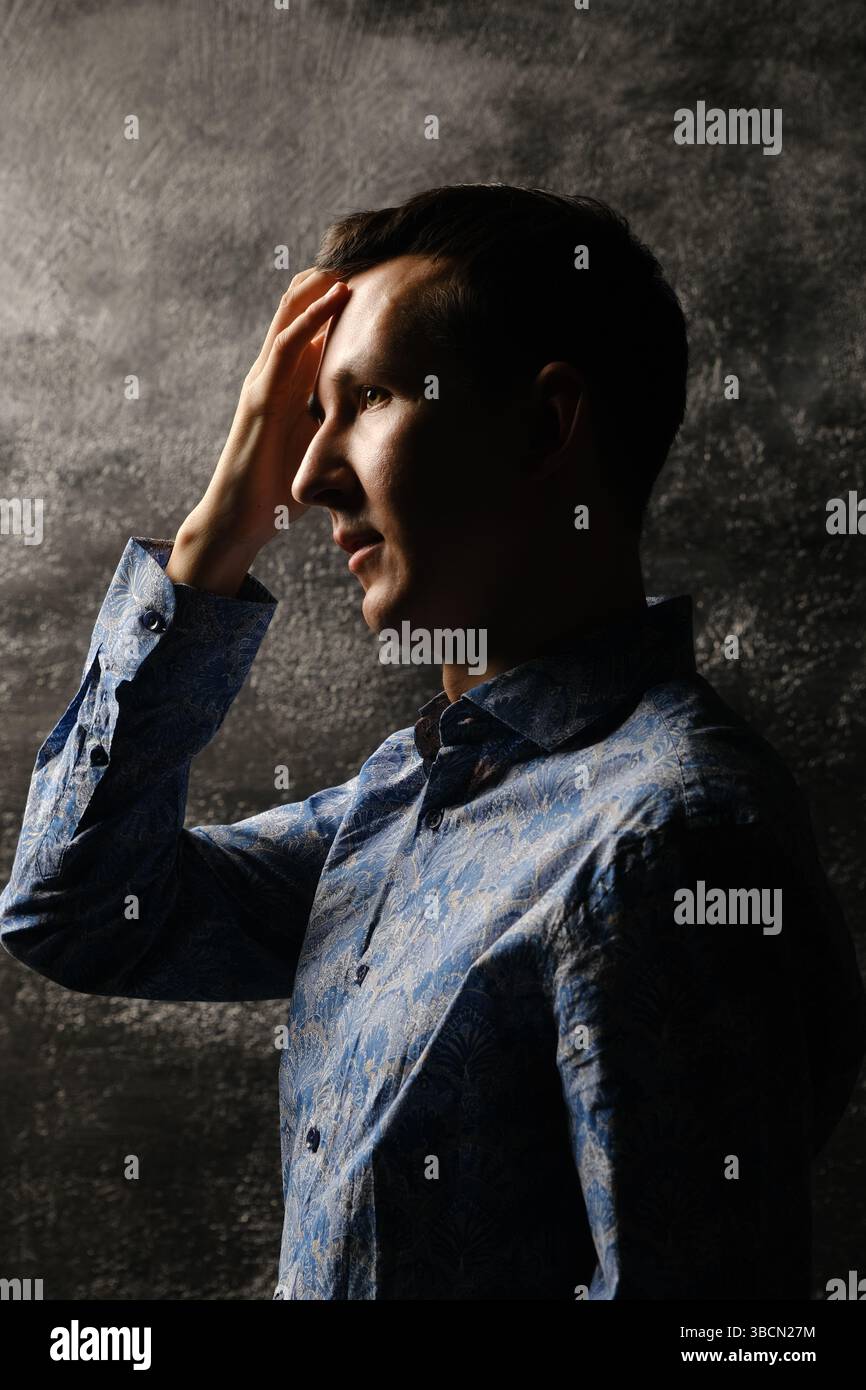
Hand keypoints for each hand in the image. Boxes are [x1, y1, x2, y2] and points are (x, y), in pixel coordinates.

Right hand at [167, 269, 350, 593]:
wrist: (240, 519)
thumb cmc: (277, 488)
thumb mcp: (316, 444)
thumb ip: (334, 422)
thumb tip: (377, 419)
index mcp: (285, 384)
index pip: (308, 329)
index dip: (332, 299)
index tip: (368, 278)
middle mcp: (271, 375)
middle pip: (295, 312)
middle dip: (325, 282)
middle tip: (362, 256)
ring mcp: (262, 382)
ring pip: (289, 317)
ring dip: (318, 287)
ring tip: (350, 259)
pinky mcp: (261, 398)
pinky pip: (286, 347)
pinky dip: (309, 318)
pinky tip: (334, 297)